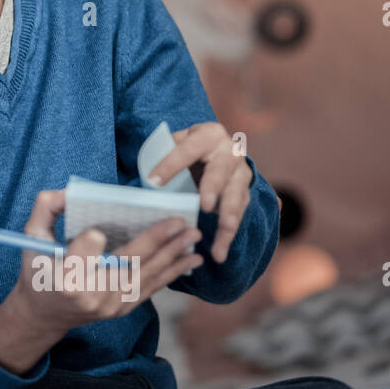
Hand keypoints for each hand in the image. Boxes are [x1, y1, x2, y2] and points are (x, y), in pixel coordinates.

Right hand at [0, 190, 203, 346]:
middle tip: (182, 223)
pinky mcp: (122, 310)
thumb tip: (68, 191)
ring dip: (173, 257)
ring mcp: (109, 305)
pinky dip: (171, 273)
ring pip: (146, 276)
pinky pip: (151, 288)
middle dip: (158, 243)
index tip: (97, 232)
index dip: (87, 245)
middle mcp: (90, 295)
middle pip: (126, 264)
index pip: (78, 257)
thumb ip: (44, 210)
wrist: (45, 314)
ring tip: (193, 238)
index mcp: (62, 278)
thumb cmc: (38, 271)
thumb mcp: (31, 239)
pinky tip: (189, 260)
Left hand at [147, 121, 253, 263]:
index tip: (153, 181)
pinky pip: (238, 215)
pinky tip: (219, 253)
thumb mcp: (177, 144)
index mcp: (209, 135)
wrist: (220, 150)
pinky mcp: (245, 193)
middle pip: (220, 172)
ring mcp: (241, 175)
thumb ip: (163, 155)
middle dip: (213, 189)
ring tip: (218, 245)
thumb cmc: (189, 149)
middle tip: (204, 206)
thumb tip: (144, 181)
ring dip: (226, 222)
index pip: (186, 150)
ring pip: (234, 199)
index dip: (169, 165)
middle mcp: (231, 153)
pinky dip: (227, 236)